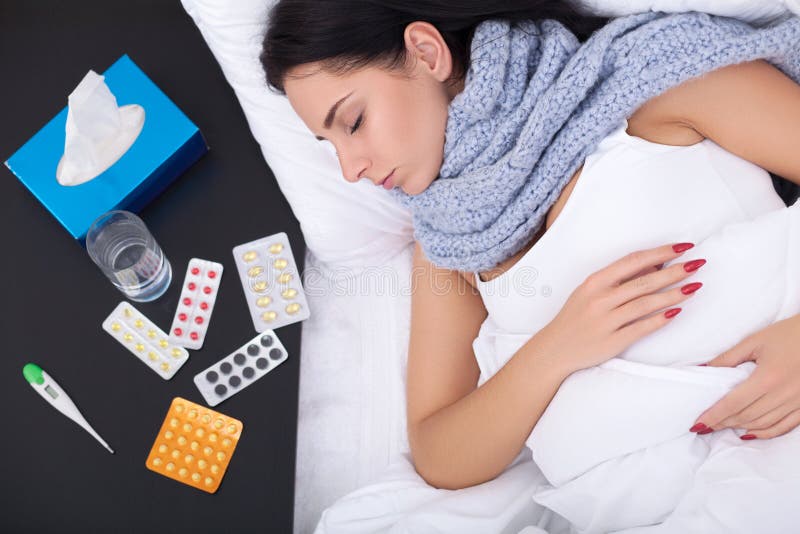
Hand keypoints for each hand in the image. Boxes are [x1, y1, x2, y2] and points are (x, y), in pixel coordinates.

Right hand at [536, 242, 704, 374]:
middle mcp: (600, 299)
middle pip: (644, 281)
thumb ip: (620, 279)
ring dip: (673, 294)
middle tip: (698, 264)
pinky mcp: (612, 341)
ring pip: (646, 303)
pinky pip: (642, 327)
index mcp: (594, 282)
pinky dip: (660, 319)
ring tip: (694, 286)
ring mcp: (606, 321)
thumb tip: (655, 265)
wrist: (554, 349)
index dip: (661, 252)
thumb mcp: (590, 292)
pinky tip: (677, 312)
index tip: (683, 246)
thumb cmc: (575, 317)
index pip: (633, 261)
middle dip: (675, 271)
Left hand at [690, 314, 799, 439]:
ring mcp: (797, 402)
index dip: (714, 416)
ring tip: (723, 426)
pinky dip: (766, 433)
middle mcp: (783, 394)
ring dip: (741, 427)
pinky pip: (785, 426)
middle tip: (706, 425)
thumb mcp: (755, 340)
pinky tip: (751, 433)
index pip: (733, 403)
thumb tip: (705, 369)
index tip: (699, 424)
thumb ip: (729, 357)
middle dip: (723, 422)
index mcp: (767, 378)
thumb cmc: (788, 334)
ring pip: (764, 423)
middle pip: (747, 416)